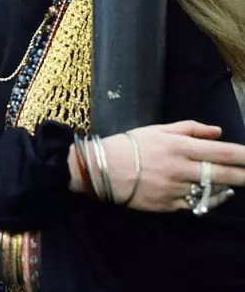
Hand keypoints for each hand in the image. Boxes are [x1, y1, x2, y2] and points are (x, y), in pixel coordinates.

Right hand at [98, 120, 244, 211]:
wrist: (104, 169)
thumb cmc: (130, 144)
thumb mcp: (158, 129)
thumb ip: (189, 128)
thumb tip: (218, 131)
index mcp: (179, 146)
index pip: (222, 152)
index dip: (243, 156)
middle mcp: (181, 168)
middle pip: (224, 174)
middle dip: (244, 175)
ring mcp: (177, 189)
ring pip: (213, 192)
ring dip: (227, 188)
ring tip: (234, 184)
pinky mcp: (171, 205)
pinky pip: (198, 204)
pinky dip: (209, 199)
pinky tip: (215, 194)